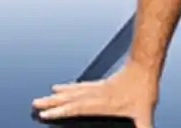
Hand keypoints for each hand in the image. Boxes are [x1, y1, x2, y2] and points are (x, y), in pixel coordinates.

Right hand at [31, 62, 158, 126]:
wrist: (144, 66)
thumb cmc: (144, 89)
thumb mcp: (144, 113)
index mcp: (103, 102)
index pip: (77, 108)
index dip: (61, 112)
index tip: (45, 114)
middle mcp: (97, 94)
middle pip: (70, 99)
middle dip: (52, 103)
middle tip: (36, 104)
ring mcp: (97, 88)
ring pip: (72, 92)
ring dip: (57, 96)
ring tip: (44, 98)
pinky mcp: (100, 84)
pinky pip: (79, 87)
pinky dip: (68, 88)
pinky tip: (62, 87)